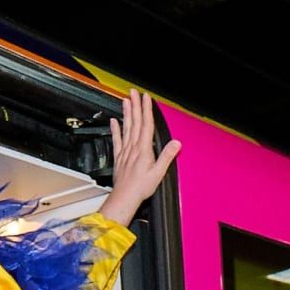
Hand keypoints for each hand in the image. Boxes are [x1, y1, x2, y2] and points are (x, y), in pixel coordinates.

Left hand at [98, 89, 180, 226]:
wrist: (125, 197)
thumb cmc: (141, 187)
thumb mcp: (159, 173)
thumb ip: (167, 156)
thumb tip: (176, 143)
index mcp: (144, 150)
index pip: (146, 125)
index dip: (146, 110)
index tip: (146, 98)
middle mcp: (133, 147)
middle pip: (135, 122)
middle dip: (136, 106)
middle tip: (134, 93)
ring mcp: (125, 151)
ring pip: (126, 128)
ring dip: (126, 113)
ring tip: (126, 101)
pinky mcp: (119, 157)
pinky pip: (117, 140)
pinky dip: (115, 129)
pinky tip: (114, 121)